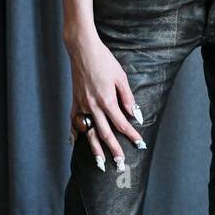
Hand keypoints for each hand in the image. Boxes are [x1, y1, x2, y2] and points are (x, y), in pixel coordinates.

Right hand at [67, 33, 146, 168]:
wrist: (83, 49)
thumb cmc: (104, 61)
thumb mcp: (121, 77)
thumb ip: (128, 98)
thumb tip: (135, 115)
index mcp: (107, 100)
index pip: (122, 124)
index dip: (131, 136)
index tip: (139, 145)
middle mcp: (93, 106)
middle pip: (105, 134)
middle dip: (114, 150)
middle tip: (120, 164)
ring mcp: (82, 105)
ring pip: (89, 133)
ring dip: (95, 150)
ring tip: (100, 164)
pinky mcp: (75, 101)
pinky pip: (74, 121)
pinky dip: (75, 133)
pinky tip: (75, 143)